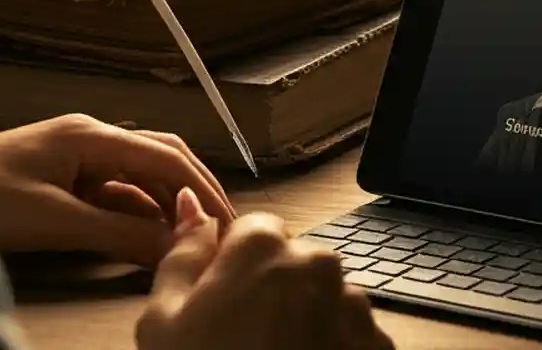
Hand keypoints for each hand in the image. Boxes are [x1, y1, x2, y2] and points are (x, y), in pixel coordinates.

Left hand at [0, 114, 235, 265]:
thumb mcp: (54, 220)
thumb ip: (118, 232)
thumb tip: (174, 244)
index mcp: (91, 134)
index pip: (167, 158)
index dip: (202, 190)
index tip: (228, 222)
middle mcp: (89, 139)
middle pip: (161, 160)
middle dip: (193, 192)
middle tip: (220, 228)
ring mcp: (75, 159)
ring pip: (138, 180)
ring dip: (165, 206)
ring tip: (190, 239)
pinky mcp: (61, 182)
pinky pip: (113, 196)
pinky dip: (137, 216)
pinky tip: (148, 239)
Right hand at [138, 193, 394, 349]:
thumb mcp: (162, 322)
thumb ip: (182, 254)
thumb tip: (191, 205)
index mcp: (264, 245)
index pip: (252, 230)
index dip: (233, 267)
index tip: (221, 304)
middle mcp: (319, 263)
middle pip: (294, 264)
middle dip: (274, 293)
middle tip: (244, 343)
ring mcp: (355, 305)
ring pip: (325, 300)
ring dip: (306, 323)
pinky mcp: (379, 345)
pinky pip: (351, 335)